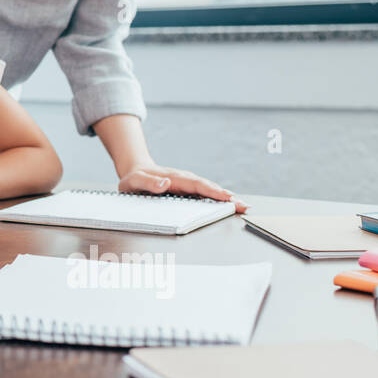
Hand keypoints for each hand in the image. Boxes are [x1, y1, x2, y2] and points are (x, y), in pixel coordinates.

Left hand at [117, 161, 247, 213]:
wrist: (135, 171)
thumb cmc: (134, 178)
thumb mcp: (134, 180)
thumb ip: (147, 182)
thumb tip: (165, 184)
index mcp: (173, 178)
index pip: (195, 185)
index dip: (211, 191)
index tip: (226, 197)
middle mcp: (183, 180)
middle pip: (207, 187)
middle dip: (225, 196)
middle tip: (243, 206)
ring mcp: (187, 185)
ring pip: (209, 190)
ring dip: (225, 198)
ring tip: (242, 206)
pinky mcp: (187, 190)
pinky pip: (204, 194)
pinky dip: (218, 199)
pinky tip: (229, 206)